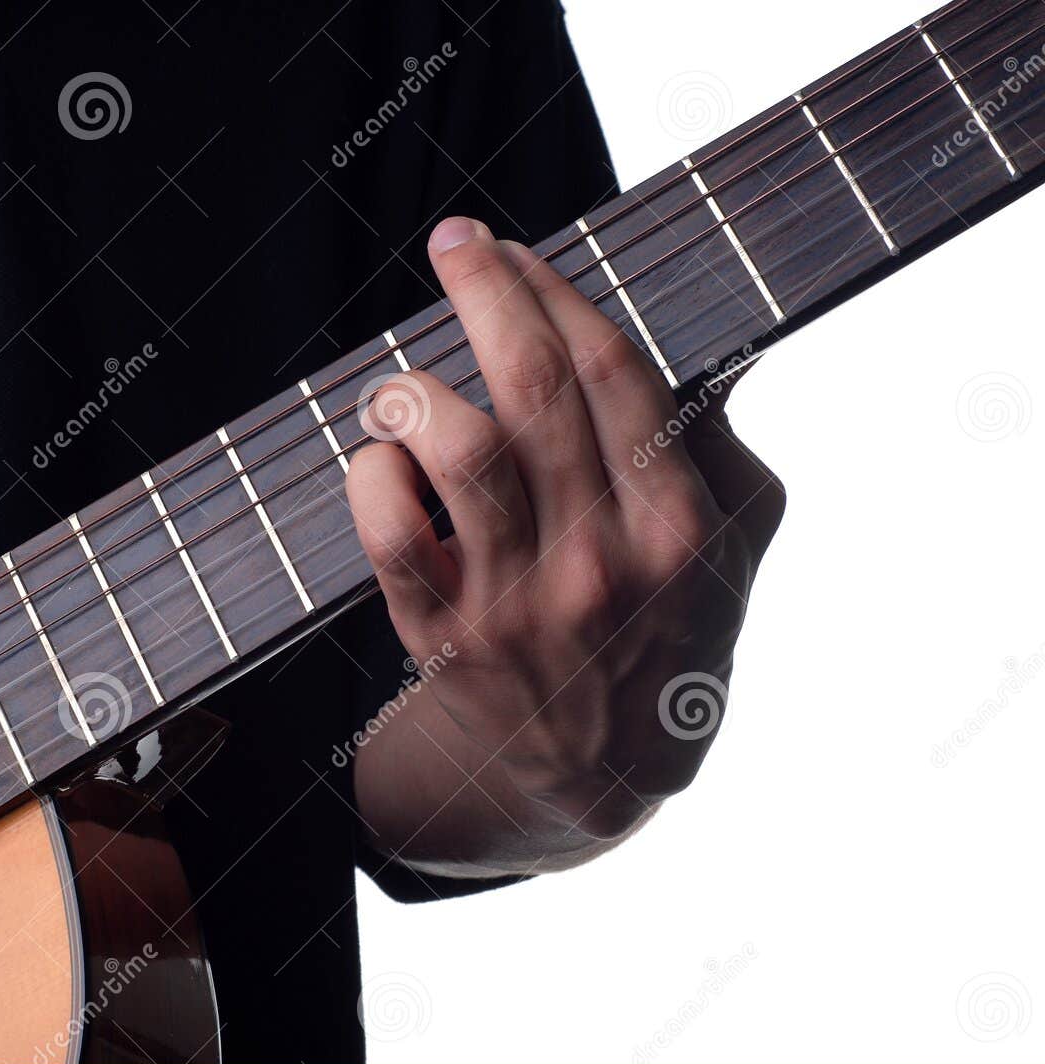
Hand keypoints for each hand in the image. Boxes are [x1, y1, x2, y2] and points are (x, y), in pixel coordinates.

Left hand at [347, 216, 783, 872]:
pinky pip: (389, 538)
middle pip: (534, 390)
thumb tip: (726, 353)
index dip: (556, 292)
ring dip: (417, 389)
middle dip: (486, 294)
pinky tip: (380, 458)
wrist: (599, 781)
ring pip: (457, 453)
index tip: (515, 248)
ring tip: (404, 380)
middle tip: (454, 244)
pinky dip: (372, 478)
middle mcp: (603, 561)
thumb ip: (725, 457)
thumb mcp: (728, 559)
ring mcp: (521, 605)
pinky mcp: (448, 642)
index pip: (614, 374)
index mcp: (680, 528)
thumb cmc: (664, 643)